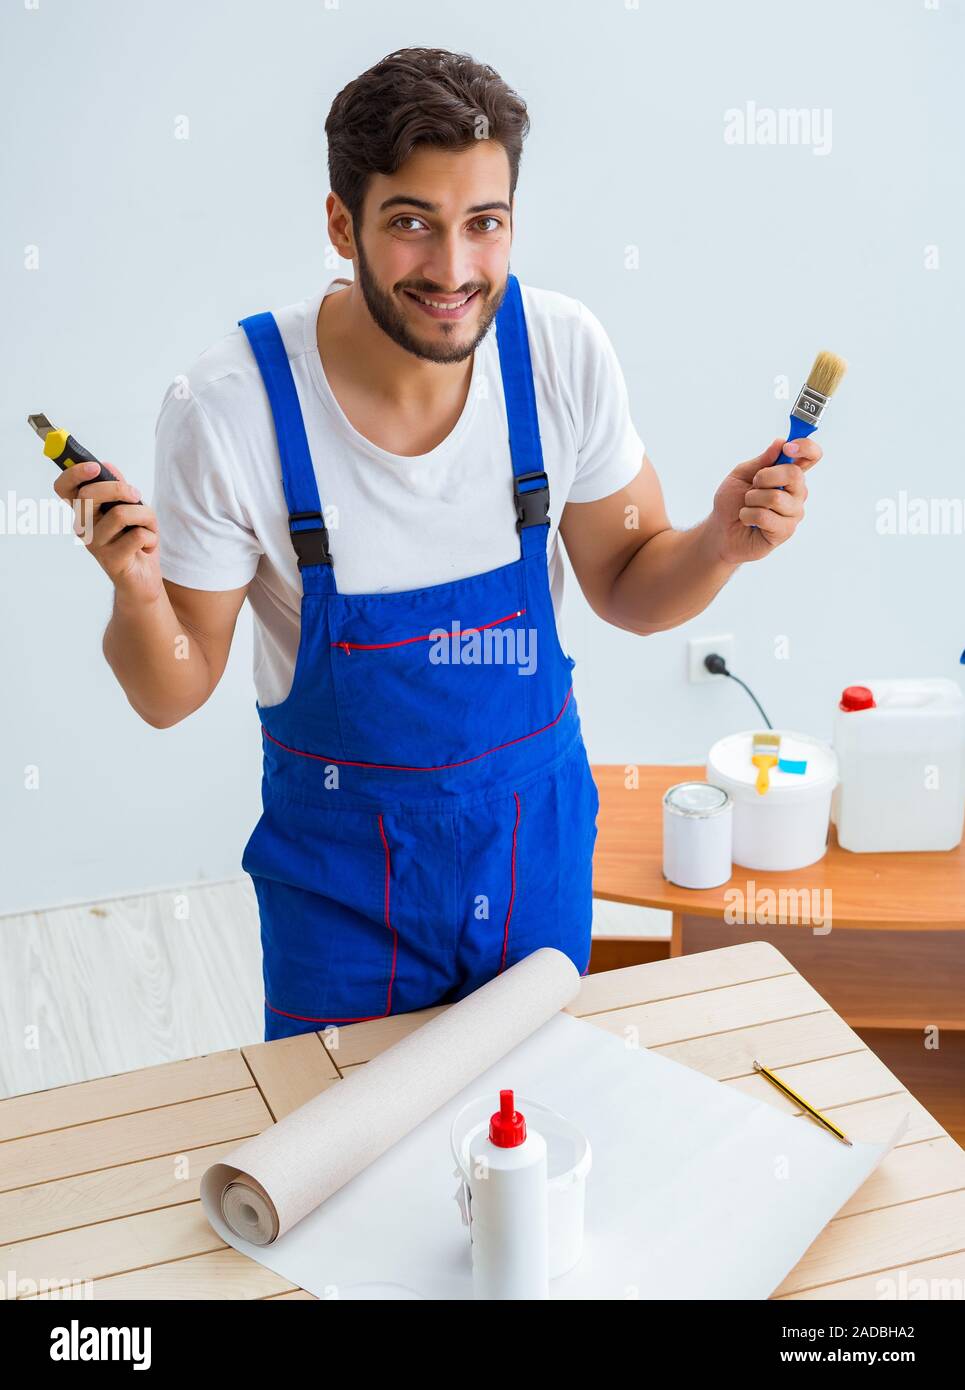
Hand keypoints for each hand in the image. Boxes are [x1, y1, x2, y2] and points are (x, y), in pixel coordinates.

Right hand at [54, 460, 161, 606]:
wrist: (143, 579)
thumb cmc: (135, 542)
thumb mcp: (131, 509)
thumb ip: (118, 488)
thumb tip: (107, 465)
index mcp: (83, 512)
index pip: (64, 488)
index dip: (75, 474)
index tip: (96, 466)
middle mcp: (83, 527)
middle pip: (90, 495)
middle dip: (120, 489)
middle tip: (136, 495)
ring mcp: (95, 544)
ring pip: (120, 514)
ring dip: (145, 517)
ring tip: (148, 528)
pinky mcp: (111, 560)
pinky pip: (137, 535)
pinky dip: (151, 537)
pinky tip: (146, 546)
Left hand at [708, 436, 820, 563]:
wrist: (722, 532)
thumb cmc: (732, 503)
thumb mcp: (741, 475)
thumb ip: (761, 461)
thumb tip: (780, 443)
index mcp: (788, 474)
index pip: (811, 456)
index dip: (805, 447)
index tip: (787, 447)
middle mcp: (797, 492)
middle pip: (794, 474)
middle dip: (765, 477)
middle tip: (753, 486)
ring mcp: (794, 512)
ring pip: (776, 497)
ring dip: (752, 500)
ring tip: (747, 506)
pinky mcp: (785, 531)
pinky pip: (765, 517)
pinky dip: (747, 515)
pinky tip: (747, 520)